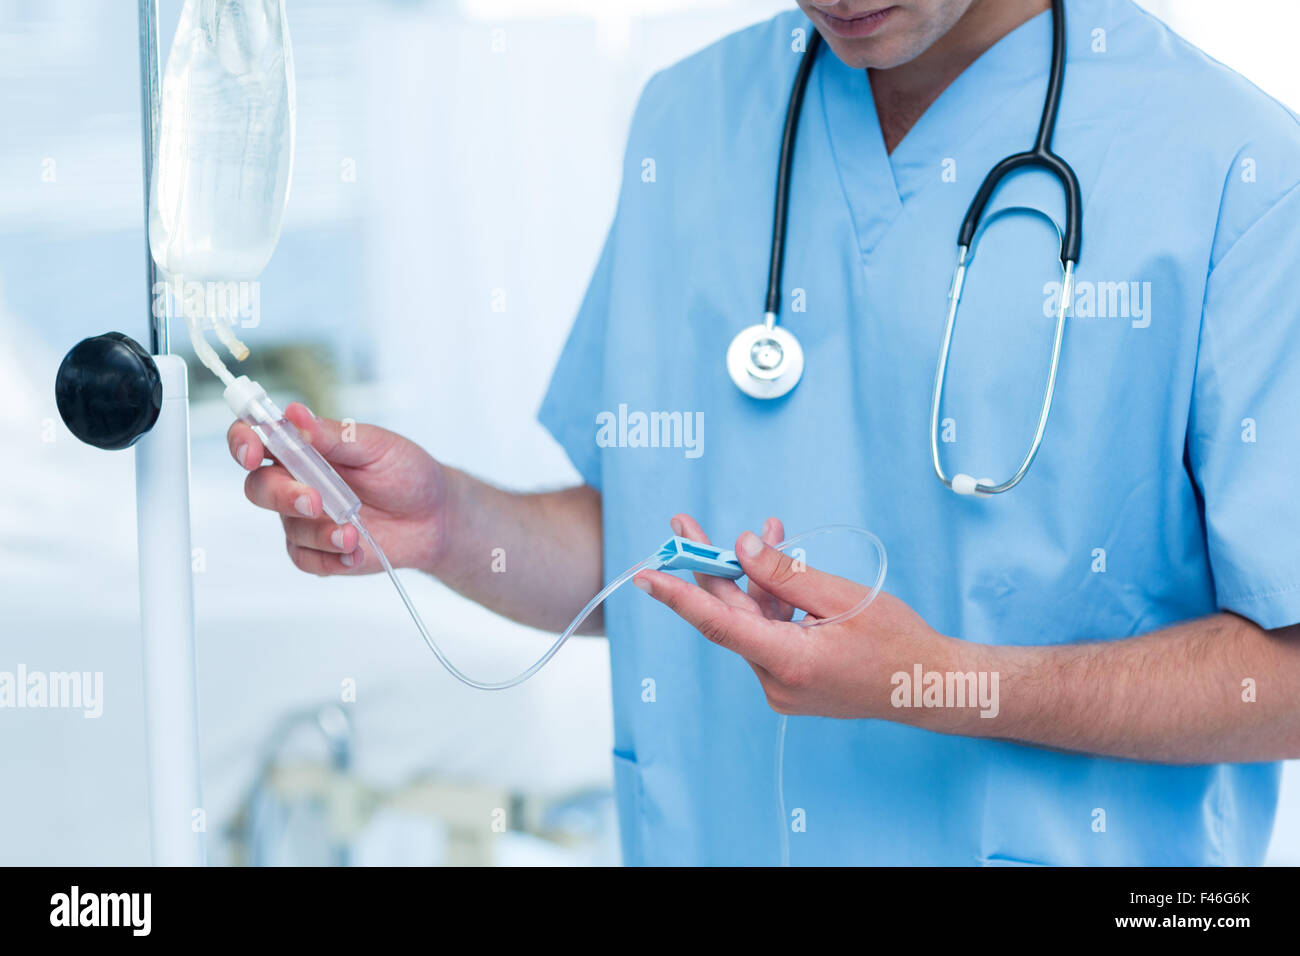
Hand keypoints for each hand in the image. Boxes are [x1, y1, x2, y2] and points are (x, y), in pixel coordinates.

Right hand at [227, 404, 445, 574]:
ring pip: (287, 527)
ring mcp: (304, 518)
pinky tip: (355, 551)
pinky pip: (305, 559)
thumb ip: (334, 435)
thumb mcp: (376, 446)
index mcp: (303, 447)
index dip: (243, 442)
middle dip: (282, 495)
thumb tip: (295, 413)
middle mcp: (295, 481)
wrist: (435, 515)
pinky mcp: (318, 549)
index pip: (254, 438)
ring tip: (352, 533)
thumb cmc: (405, 472)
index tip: (253, 452)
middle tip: (313, 501)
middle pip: (259, 487)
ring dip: (318, 532)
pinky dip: (329, 557)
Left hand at [633, 514, 959, 719]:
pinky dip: (773, 602)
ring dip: (754, 579)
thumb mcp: (842, 597)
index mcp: (790, 663)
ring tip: (770, 532)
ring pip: (751, 622)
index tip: (646, 576)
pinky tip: (782, 567)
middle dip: (712, 568)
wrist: (931, 686)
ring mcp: (782, 687)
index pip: (720, 625)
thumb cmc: (897, 641)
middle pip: (730, 617)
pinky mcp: (790, 682)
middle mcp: (777, 682)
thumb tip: (741, 547)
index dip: (679, 597)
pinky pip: (768, 633)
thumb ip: (785, 574)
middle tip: (684, 525)